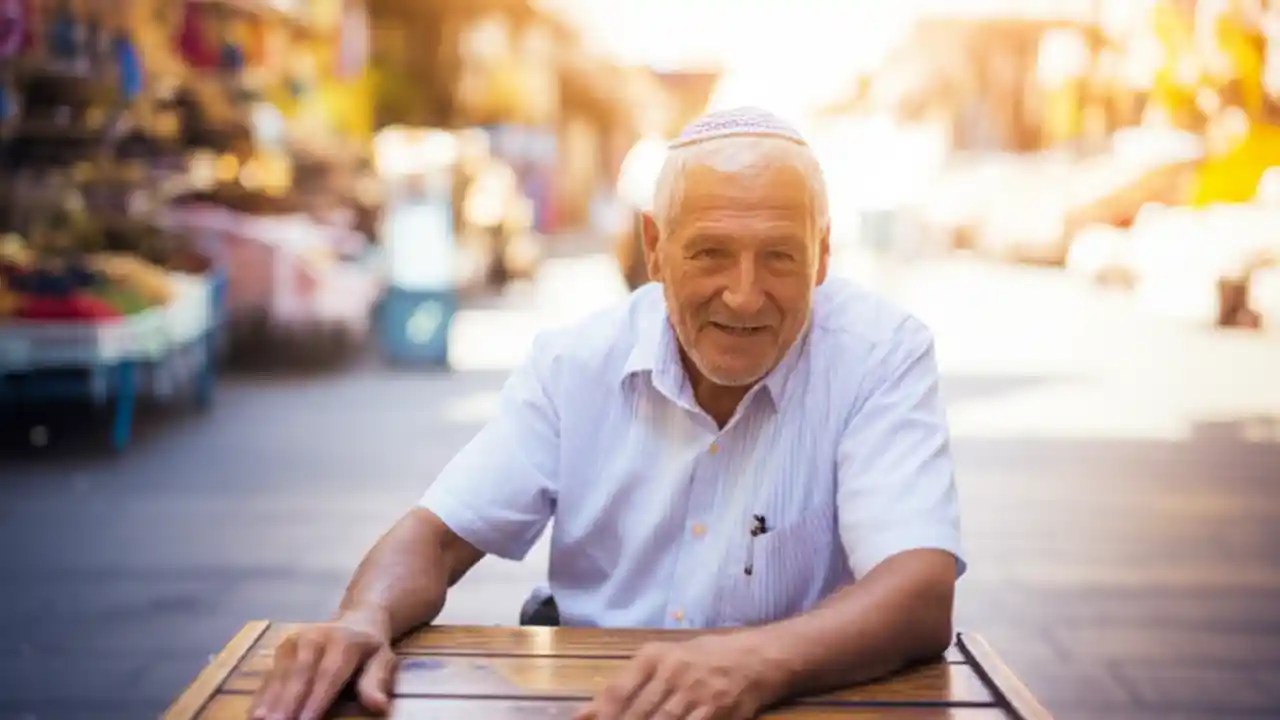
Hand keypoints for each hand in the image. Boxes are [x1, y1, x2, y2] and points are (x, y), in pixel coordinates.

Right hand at [249, 617, 397, 719]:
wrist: (358, 619)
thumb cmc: (370, 648)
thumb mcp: (383, 660)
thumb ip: (376, 682)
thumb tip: (378, 705)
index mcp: (344, 641)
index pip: (328, 674)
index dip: (317, 699)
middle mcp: (315, 637)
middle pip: (299, 674)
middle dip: (287, 703)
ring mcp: (295, 641)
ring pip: (281, 674)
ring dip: (270, 701)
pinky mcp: (282, 648)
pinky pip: (270, 675)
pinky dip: (262, 696)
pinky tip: (254, 713)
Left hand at [574, 633, 781, 719]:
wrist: (754, 658)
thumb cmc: (703, 660)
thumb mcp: (663, 662)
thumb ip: (625, 688)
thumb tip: (584, 716)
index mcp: (653, 657)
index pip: (617, 691)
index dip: (601, 715)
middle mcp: (671, 672)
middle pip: (636, 713)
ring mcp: (694, 692)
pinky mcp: (716, 710)